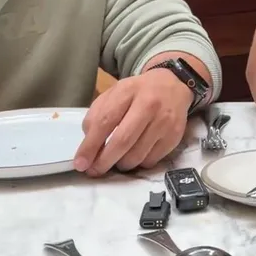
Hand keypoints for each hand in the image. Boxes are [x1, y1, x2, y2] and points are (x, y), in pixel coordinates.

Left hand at [74, 68, 191, 176]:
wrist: (172, 85)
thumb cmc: (137, 93)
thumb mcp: (114, 94)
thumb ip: (97, 114)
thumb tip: (89, 144)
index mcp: (127, 91)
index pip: (105, 121)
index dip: (90, 145)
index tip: (80, 163)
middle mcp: (148, 105)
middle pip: (122, 141)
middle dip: (104, 161)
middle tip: (94, 170)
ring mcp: (164, 121)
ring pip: (137, 155)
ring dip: (121, 164)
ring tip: (115, 161)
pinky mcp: (174, 136)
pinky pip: (151, 160)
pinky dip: (138, 164)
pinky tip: (134, 155)